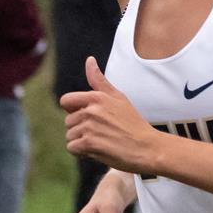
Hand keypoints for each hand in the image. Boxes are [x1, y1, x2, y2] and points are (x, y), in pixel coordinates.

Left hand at [61, 59, 162, 174]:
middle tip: (101, 133)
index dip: (73, 111)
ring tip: (101, 142)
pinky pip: (72, 148)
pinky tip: (97, 150)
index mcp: (96, 97)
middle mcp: (91, 110)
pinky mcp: (90, 144)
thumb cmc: (133, 123)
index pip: (66, 101)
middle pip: (68, 121)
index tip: (88, 117)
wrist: (147, 147)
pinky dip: (82, 153)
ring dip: (81, 142)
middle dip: (80, 129)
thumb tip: (89, 59)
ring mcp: (90, 127)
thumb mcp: (118, 97)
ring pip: (70, 136)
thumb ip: (99, 80)